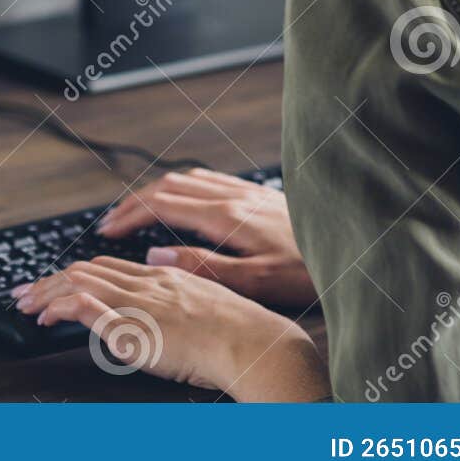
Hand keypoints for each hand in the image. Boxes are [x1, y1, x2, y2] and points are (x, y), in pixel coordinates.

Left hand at [12, 257, 328, 400]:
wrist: (254, 344)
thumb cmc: (242, 337)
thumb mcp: (205, 311)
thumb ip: (178, 306)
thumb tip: (158, 314)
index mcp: (166, 277)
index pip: (109, 267)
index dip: (78, 274)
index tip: (57, 283)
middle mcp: (149, 282)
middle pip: (87, 270)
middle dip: (51, 280)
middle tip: (25, 292)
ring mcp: (140, 300)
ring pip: (80, 282)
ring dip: (47, 292)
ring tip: (26, 304)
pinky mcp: (133, 323)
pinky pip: (86, 306)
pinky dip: (61, 307)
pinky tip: (46, 315)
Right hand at [96, 168, 316, 307]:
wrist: (352, 248)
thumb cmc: (309, 271)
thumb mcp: (254, 281)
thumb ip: (203, 267)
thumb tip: (157, 255)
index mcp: (226, 216)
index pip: (162, 205)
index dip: (129, 216)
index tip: (107, 230)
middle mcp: (233, 195)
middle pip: (168, 186)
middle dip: (134, 202)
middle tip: (111, 222)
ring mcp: (246, 191)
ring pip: (187, 179)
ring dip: (156, 191)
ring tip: (138, 210)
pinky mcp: (259, 194)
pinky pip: (209, 179)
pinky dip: (183, 186)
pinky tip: (184, 198)